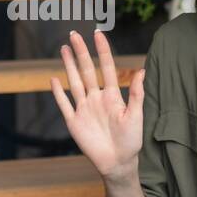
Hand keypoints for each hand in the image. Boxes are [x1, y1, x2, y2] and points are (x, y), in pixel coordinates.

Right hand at [49, 29, 144, 179]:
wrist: (118, 163)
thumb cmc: (132, 141)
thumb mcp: (137, 116)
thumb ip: (137, 94)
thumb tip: (142, 70)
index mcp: (112, 96)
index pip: (106, 68)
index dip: (102, 51)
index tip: (98, 34)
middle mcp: (96, 99)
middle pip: (86, 71)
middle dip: (80, 53)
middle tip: (74, 34)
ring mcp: (84, 109)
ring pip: (74, 82)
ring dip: (68, 66)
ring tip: (64, 49)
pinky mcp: (74, 123)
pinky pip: (64, 105)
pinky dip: (58, 93)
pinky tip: (53, 80)